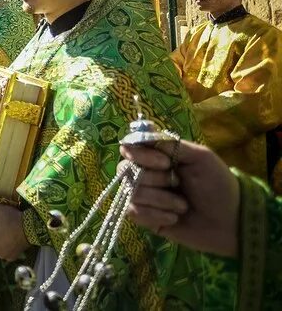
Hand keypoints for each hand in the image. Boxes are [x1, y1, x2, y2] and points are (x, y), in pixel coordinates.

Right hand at [119, 139, 238, 257]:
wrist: (230, 222)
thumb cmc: (218, 185)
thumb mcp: (200, 157)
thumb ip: (171, 144)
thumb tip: (140, 135)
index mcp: (157, 155)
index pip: (129, 147)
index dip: (141, 155)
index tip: (165, 164)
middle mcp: (145, 173)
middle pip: (126, 170)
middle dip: (156, 180)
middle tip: (179, 185)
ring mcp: (143, 196)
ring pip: (132, 193)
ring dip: (161, 200)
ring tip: (182, 206)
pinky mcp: (144, 217)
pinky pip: (133, 213)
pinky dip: (156, 215)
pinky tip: (175, 218)